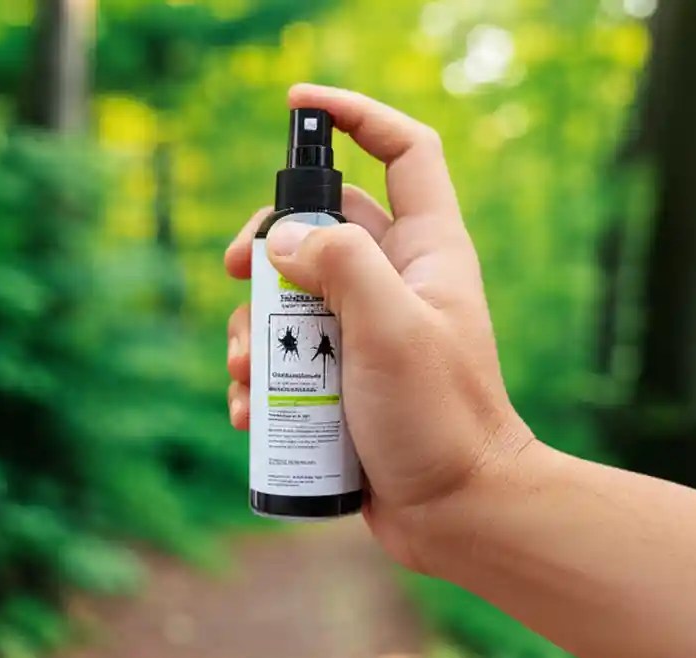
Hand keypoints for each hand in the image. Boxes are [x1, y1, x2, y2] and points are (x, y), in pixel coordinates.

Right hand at [225, 84, 533, 570]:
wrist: (458, 514)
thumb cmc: (441, 420)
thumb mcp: (392, 329)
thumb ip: (340, 264)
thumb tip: (280, 241)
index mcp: (426, 251)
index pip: (402, 152)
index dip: (356, 115)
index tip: (297, 105)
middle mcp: (396, 282)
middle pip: (318, 224)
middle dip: (268, 244)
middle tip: (237, 273)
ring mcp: (365, 332)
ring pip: (289, 297)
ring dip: (252, 328)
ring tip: (243, 375)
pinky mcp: (341, 381)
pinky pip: (285, 358)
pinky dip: (256, 379)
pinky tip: (247, 414)